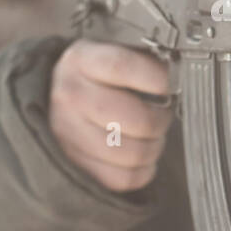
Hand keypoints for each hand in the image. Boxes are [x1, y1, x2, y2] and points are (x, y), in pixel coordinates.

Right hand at [50, 39, 172, 191]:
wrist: (53, 97)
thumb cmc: (96, 76)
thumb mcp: (111, 51)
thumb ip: (143, 59)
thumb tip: (178, 75)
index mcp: (82, 60)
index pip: (122, 67)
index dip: (156, 78)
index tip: (169, 85)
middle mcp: (70, 96)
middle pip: (135, 119)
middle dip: (160, 120)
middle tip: (162, 116)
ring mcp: (67, 134)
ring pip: (133, 153)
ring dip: (154, 147)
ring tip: (152, 137)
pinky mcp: (73, 165)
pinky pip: (123, 178)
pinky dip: (142, 172)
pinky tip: (141, 158)